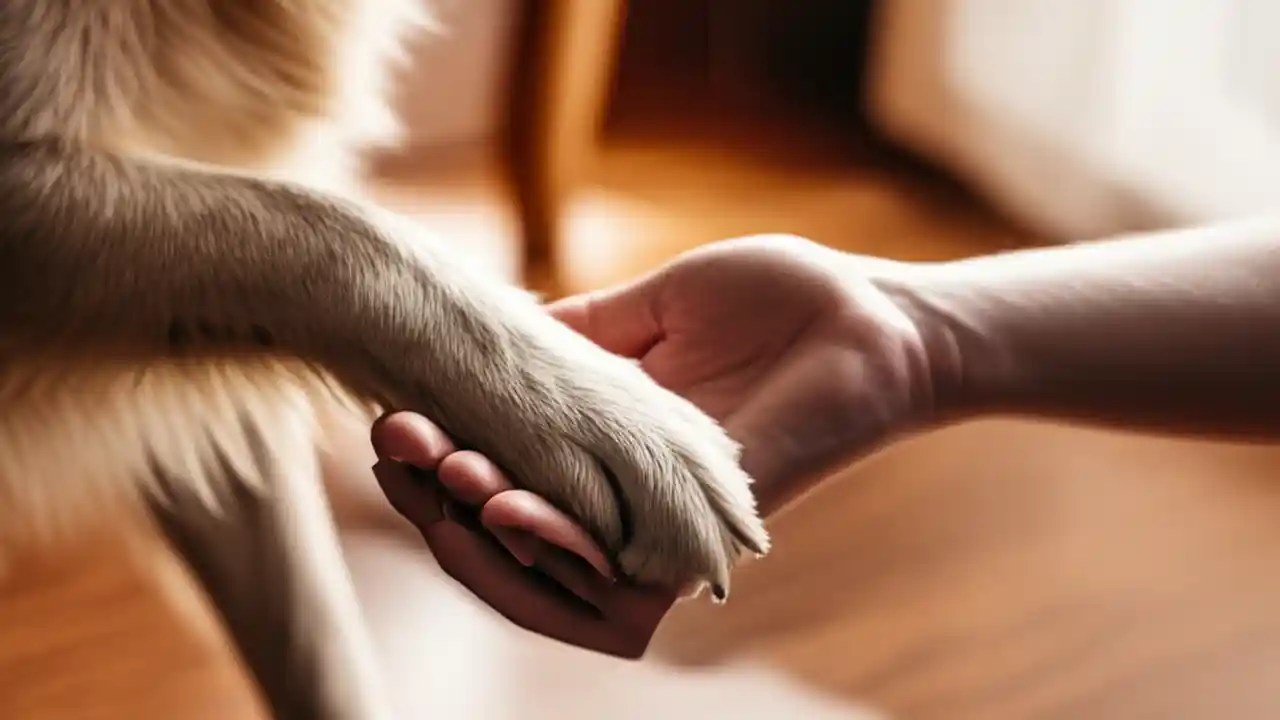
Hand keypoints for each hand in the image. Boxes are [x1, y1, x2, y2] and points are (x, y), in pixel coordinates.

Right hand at [370, 234, 941, 653]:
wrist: (870, 319)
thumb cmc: (777, 303)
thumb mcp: (654, 309)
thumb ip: (577, 336)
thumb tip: (494, 329)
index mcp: (608, 441)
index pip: (506, 470)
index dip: (446, 452)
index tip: (396, 413)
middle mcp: (625, 496)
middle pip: (510, 526)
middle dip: (443, 494)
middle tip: (395, 446)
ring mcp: (664, 528)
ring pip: (549, 561)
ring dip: (482, 522)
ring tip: (438, 471)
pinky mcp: (704, 544)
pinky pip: (615, 575)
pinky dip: (555, 545)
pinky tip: (502, 505)